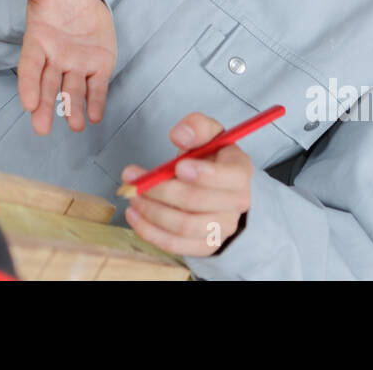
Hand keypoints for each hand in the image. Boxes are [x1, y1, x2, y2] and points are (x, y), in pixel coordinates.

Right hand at [5, 0, 115, 134]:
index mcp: (38, 41)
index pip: (30, 67)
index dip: (28, 85)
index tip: (27, 104)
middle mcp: (55, 58)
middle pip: (48, 86)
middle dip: (45, 107)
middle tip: (41, 129)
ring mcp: (77, 63)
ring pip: (72, 90)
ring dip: (72, 108)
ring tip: (75, 126)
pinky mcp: (98, 65)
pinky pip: (96, 86)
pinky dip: (96, 101)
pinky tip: (94, 117)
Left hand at [121, 112, 252, 257]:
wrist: (213, 185)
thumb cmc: (208, 157)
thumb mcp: (206, 133)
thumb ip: (196, 126)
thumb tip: (179, 134)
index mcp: (240, 171)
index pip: (230, 177)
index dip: (204, 174)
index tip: (178, 166)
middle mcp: (237, 202)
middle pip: (197, 202)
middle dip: (161, 190)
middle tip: (136, 180)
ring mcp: (222, 227)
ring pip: (184, 226)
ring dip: (152, 212)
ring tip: (132, 196)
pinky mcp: (205, 245)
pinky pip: (176, 245)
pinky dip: (150, 232)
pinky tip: (134, 216)